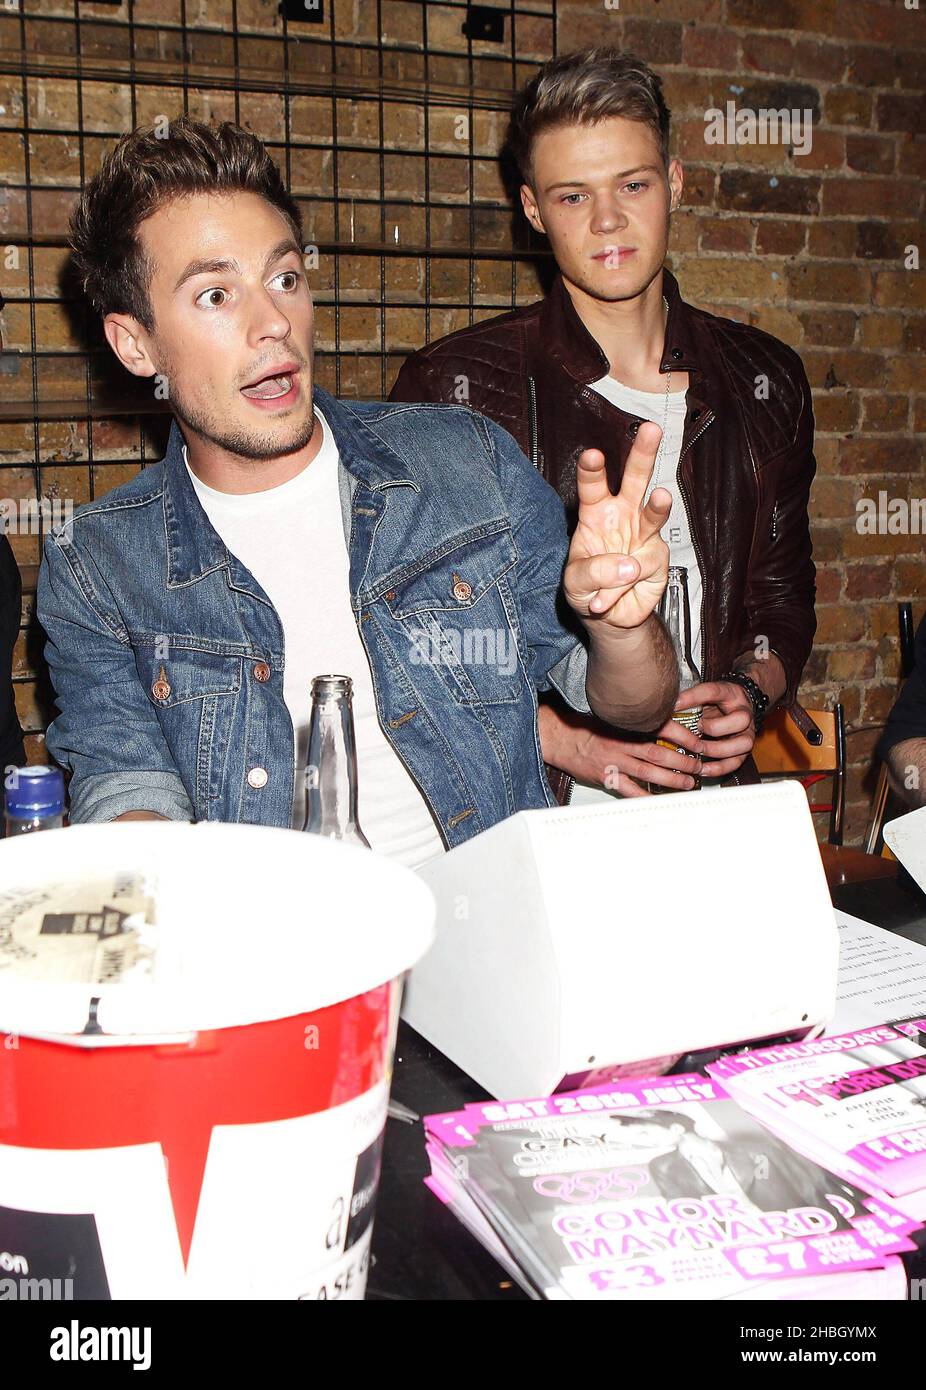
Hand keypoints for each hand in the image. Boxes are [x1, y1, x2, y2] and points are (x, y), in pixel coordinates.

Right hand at [538, 704, 701, 796]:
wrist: (559, 737)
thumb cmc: (587, 726)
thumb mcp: (613, 716)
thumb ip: (636, 720)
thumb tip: (666, 721)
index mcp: (626, 724)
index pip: (661, 728)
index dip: (683, 736)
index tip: (698, 743)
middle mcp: (622, 742)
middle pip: (659, 753)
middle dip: (683, 762)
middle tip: (698, 766)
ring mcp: (613, 761)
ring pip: (648, 772)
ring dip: (671, 780)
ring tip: (687, 783)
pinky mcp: (605, 777)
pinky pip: (629, 790)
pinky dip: (645, 796)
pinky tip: (658, 800)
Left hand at [563, 423, 670, 631]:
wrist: (609, 618)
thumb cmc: (587, 588)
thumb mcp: (575, 582)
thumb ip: (594, 572)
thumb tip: (629, 565)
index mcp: (595, 513)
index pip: (592, 485)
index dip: (592, 470)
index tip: (592, 455)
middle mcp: (623, 516)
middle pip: (635, 479)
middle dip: (643, 454)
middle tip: (652, 429)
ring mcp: (644, 535)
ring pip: (655, 511)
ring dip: (659, 504)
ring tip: (661, 497)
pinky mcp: (657, 559)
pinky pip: (643, 568)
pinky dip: (622, 587)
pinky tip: (609, 599)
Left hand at [675, 680, 756, 777]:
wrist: (737, 707)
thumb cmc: (718, 701)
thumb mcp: (704, 694)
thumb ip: (689, 698)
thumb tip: (667, 705)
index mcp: (731, 694)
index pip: (714, 691)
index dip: (693, 698)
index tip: (675, 704)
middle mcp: (744, 714)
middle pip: (741, 720)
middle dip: (716, 728)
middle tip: (698, 728)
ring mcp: (747, 733)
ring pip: (743, 744)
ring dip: (718, 750)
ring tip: (699, 751)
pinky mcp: (743, 750)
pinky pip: (736, 762)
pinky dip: (719, 768)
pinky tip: (703, 770)